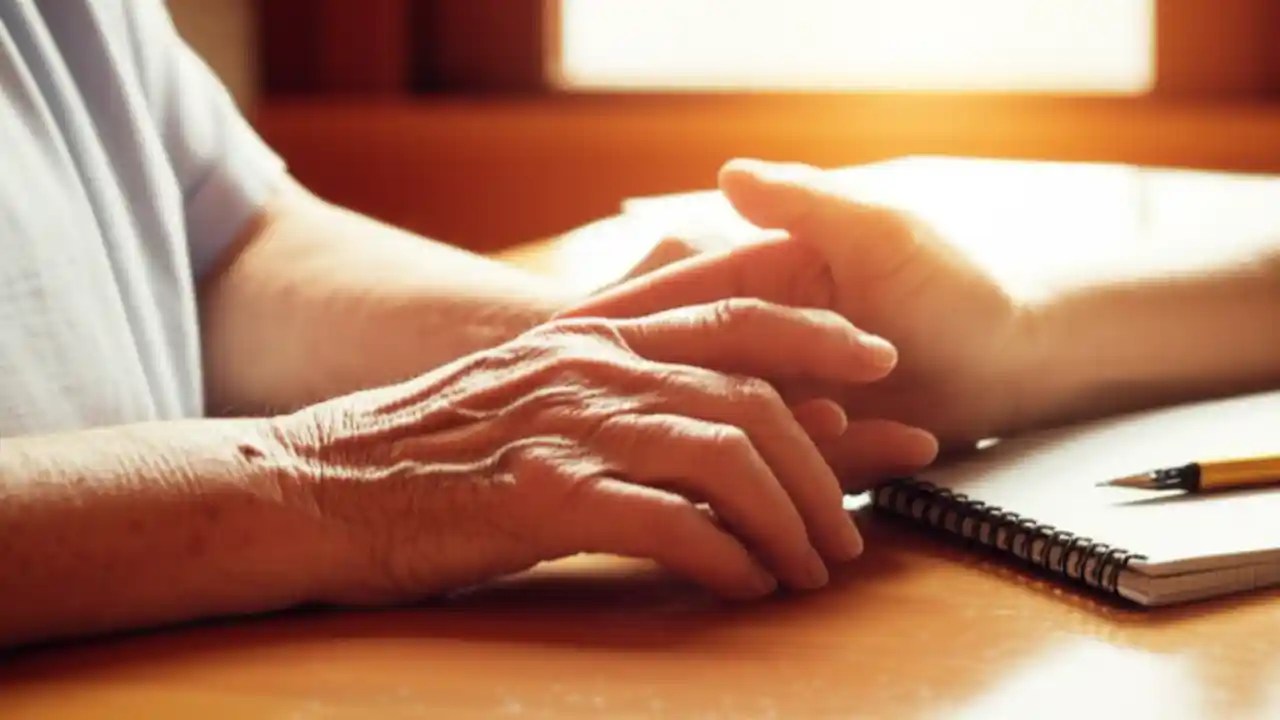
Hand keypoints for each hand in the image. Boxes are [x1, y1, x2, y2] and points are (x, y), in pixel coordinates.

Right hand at [268, 300, 925, 601]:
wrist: (320, 483)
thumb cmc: (424, 440)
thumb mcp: (521, 374)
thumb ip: (606, 355)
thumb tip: (691, 367)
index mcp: (590, 332)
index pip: (732, 311)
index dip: (817, 330)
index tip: (879, 362)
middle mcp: (591, 366)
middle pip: (751, 395)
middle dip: (821, 465)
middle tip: (846, 527)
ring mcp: (568, 425)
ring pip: (725, 455)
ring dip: (785, 519)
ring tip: (807, 568)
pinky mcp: (544, 494)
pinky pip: (669, 521)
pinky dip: (723, 555)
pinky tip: (742, 584)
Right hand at [564, 159, 1041, 470]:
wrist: (1018, 365)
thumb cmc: (955, 288)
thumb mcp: (880, 235)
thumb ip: (806, 206)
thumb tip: (729, 173)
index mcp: (758, 280)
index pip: (679, 296)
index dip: (628, 316)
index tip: (577, 338)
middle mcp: (760, 340)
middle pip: (694, 369)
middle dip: (686, 393)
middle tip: (684, 407)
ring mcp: (785, 397)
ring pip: (743, 425)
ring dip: (778, 435)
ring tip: (841, 422)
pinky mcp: (814, 448)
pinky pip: (799, 462)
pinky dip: (837, 459)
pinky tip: (895, 443)